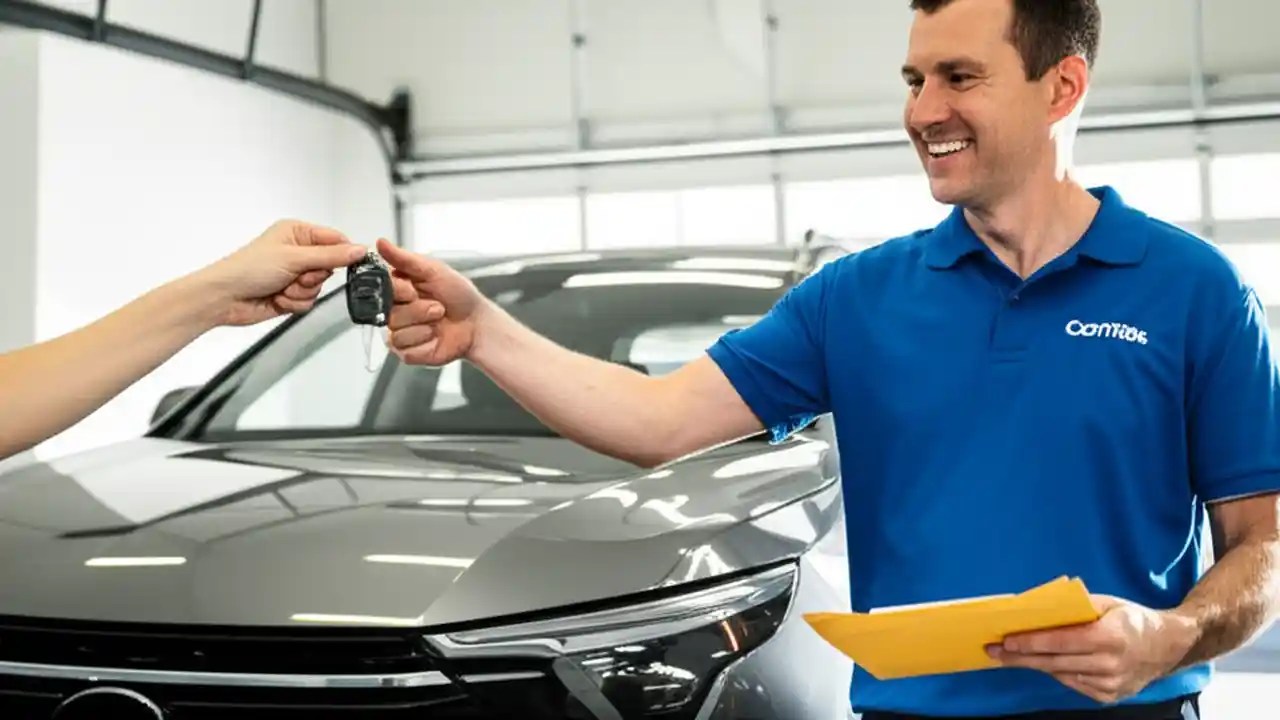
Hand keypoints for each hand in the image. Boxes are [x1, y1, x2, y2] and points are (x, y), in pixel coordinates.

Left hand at [196, 219, 367, 326]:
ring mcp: (294, 274)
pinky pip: (309, 301)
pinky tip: (278, 297)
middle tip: (296, 276)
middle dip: (314, 277)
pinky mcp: (290, 294)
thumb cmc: (247, 269)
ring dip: (302, 292)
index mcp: (297, 233)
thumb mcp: (294, 257)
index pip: (336, 239)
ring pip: (319, 287)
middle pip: (330, 267)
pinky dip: (295, 302)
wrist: (224, 298)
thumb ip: (330, 256)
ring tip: (282, 287)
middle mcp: (297, 252)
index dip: (345, 253)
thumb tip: (358, 249)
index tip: (351, 264)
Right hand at [376, 238, 489, 365]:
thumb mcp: (433, 270)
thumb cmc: (459, 296)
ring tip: (438, 321)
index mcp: (398, 291)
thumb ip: (404, 258)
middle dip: (418, 310)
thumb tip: (381, 243)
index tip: (414, 290)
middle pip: (389, 314)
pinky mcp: (408, 353)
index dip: (399, 291)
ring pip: (396, 334)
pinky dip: (425, 343)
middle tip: (437, 307)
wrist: (477, 324)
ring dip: (424, 326)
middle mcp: (396, 312)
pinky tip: (435, 337)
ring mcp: (400, 333)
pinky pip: (406, 350)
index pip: (380, 290)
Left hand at [987, 595, 1195, 703]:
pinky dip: (1055, 672)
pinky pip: (1073, 683)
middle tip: (994, 651)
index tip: (1006, 640)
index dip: (1031, 642)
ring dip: (1033, 665)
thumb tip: (1037, 609)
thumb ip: (1074, 607)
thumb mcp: (1107, 604)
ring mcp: (1110, 684)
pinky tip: (1039, 663)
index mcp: (1110, 637)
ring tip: (1007, 657)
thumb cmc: (1132, 619)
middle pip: (1054, 662)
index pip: (1061, 641)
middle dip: (1020, 656)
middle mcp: (1110, 664)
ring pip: (1061, 674)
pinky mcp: (1108, 696)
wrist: (1169, 647)